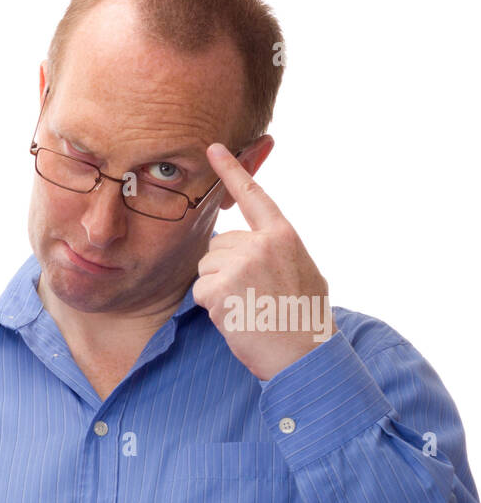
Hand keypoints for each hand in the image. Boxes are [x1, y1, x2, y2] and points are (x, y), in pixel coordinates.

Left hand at [193, 141, 330, 381]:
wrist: (303, 354)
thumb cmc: (302, 318)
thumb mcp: (302, 271)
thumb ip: (277, 251)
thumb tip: (257, 245)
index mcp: (283, 235)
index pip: (253, 196)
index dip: (231, 171)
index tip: (213, 148)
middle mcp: (262, 243)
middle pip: (217, 245)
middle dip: (224, 270)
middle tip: (251, 296)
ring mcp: (241, 264)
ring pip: (205, 267)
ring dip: (217, 289)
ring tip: (246, 306)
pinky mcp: (221, 287)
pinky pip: (199, 291)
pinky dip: (210, 308)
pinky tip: (236, 316)